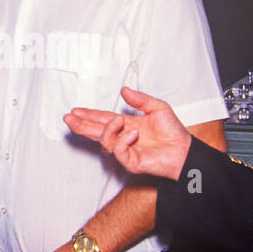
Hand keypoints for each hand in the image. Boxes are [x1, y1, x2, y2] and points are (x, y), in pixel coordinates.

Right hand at [63, 86, 191, 180]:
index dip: (89, 115)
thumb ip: (140, 99)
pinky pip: (118, 150)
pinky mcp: (130, 161)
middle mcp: (123, 137)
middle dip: (81, 125)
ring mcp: (125, 150)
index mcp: (127, 125)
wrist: (184, 150)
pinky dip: (122, 140)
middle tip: (68, 119)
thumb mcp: (158, 107)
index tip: (75, 111)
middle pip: (96, 131)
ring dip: (108, 129)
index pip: (103, 119)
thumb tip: (123, 90)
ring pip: (104, 141)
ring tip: (119, 122)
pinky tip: (133, 134)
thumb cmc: (173, 131)